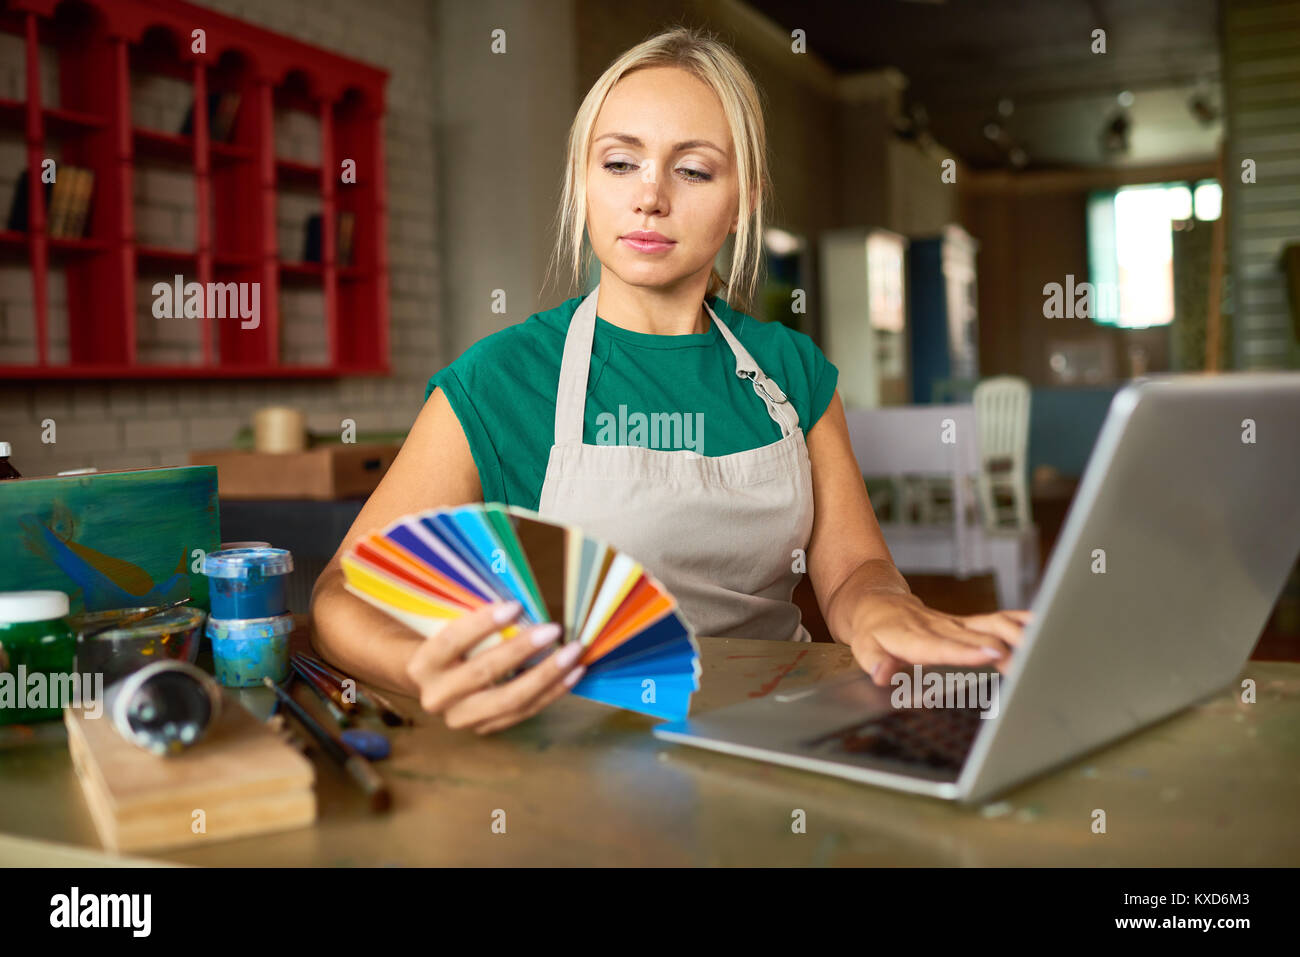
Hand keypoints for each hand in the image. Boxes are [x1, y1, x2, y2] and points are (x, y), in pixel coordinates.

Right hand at [405, 600, 585, 733]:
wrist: (433, 683)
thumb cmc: (450, 646)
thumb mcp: (450, 628)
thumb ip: (477, 619)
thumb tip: (524, 604)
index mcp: (423, 665)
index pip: (452, 641)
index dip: (483, 624)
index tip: (516, 606)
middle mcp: (437, 696)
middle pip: (484, 672)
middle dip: (522, 649)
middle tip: (553, 629)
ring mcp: (462, 718)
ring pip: (510, 699)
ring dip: (547, 674)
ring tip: (573, 653)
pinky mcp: (485, 728)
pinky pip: (525, 711)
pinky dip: (552, 692)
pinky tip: (573, 673)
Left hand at [848, 592, 1030, 686]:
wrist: (878, 605)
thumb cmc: (874, 632)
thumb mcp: (864, 648)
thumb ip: (874, 661)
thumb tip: (881, 674)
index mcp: (916, 637)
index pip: (945, 646)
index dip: (969, 651)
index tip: (993, 655)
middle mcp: (942, 627)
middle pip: (979, 636)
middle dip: (1007, 650)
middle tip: (1032, 665)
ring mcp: (958, 624)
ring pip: (994, 624)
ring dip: (1020, 635)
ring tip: (1045, 649)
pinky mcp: (968, 623)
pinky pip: (998, 619)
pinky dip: (1022, 621)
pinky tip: (1046, 626)